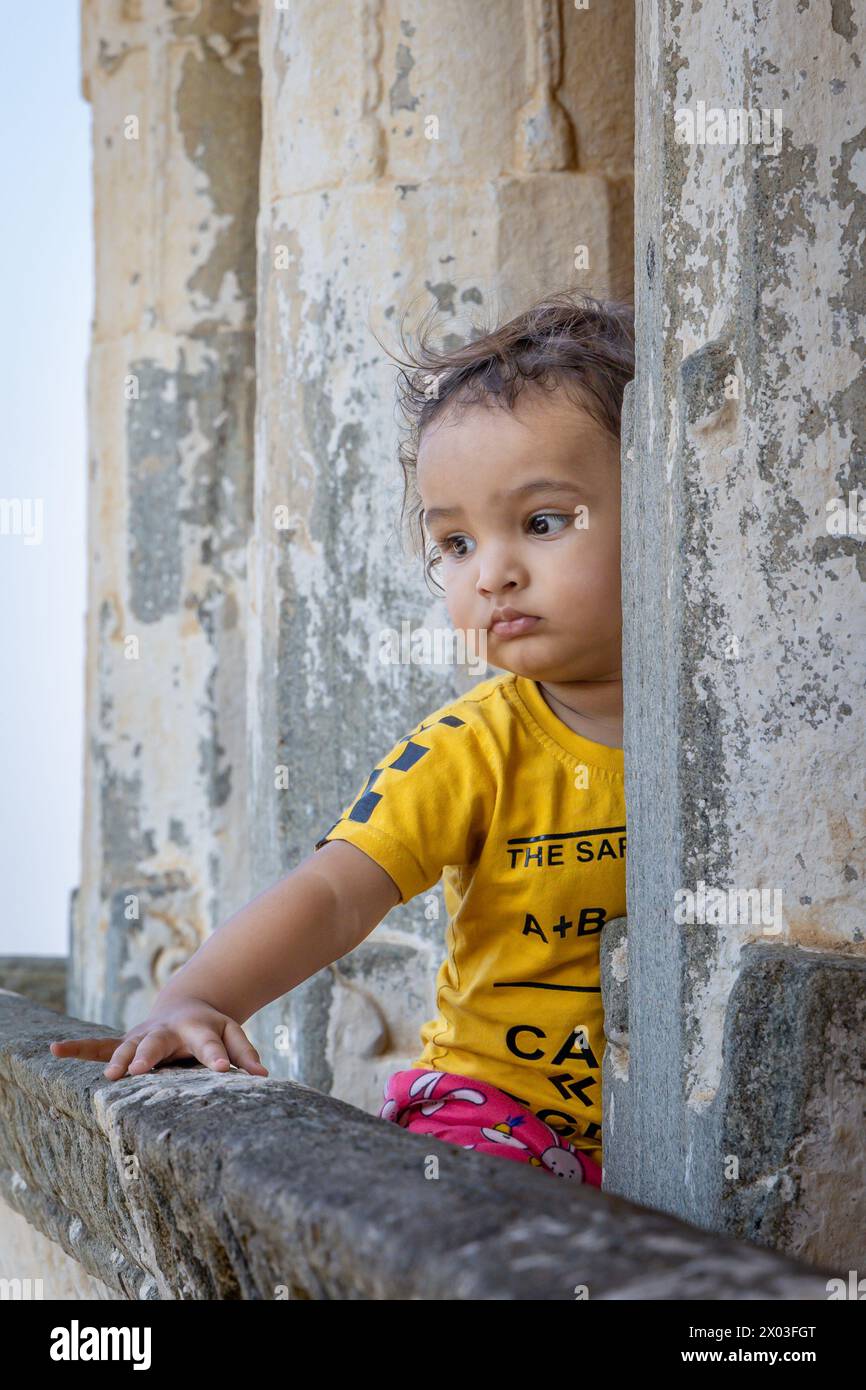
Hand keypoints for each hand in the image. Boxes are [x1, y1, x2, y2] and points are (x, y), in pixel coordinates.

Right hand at [49, 997, 269, 1078]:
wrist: (187, 1004)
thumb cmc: (212, 1027)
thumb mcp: (234, 1033)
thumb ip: (246, 1053)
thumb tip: (263, 1075)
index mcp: (197, 1027)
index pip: (209, 1042)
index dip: (218, 1056)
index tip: (224, 1070)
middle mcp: (166, 1030)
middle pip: (158, 1042)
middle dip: (149, 1055)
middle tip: (141, 1070)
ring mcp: (143, 1036)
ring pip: (127, 1046)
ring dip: (117, 1059)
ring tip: (110, 1075)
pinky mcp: (125, 1043)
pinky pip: (98, 1046)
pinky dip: (77, 1048)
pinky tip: (54, 1050)